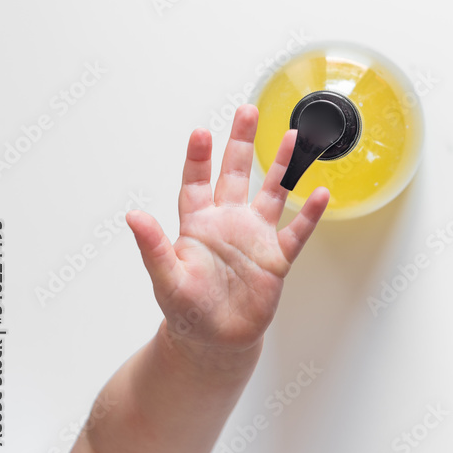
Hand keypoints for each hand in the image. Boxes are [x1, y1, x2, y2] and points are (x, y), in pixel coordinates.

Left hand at [125, 104, 327, 362]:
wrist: (216, 341)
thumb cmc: (187, 311)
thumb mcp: (166, 278)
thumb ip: (153, 246)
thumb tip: (133, 216)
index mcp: (198, 225)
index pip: (197, 183)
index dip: (199, 158)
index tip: (201, 133)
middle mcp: (228, 223)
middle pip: (237, 173)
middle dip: (242, 142)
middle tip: (248, 112)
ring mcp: (255, 237)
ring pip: (271, 192)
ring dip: (283, 166)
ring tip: (294, 138)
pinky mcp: (276, 258)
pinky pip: (296, 231)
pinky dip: (310, 214)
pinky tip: (320, 194)